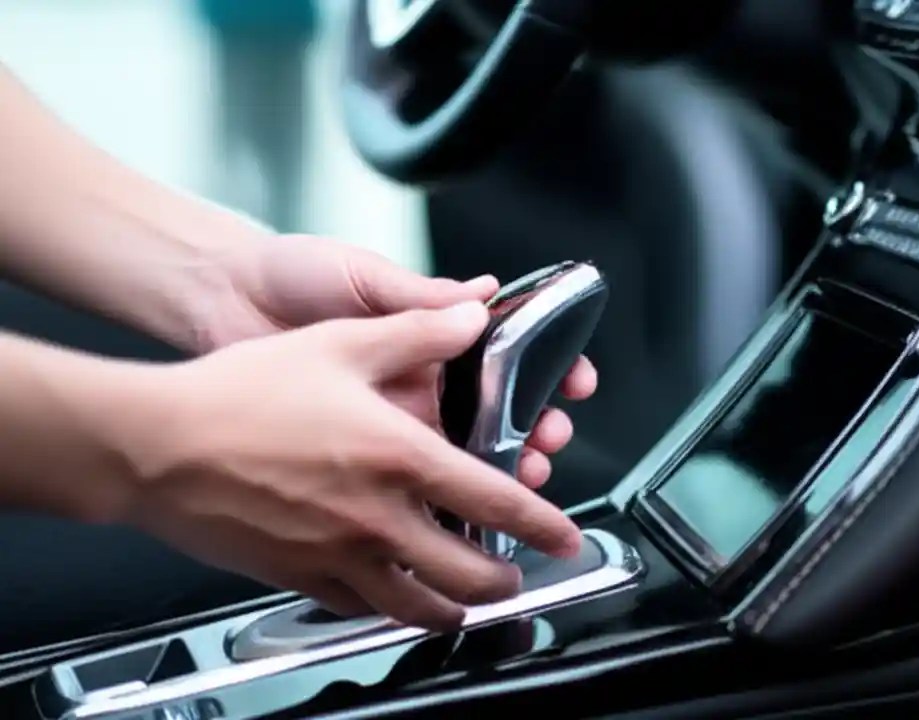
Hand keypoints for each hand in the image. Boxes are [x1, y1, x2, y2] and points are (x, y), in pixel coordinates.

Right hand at [118, 304, 580, 628]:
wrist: (157, 444)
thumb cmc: (239, 393)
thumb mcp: (341, 343)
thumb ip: (418, 331)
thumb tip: (471, 315)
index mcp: (400, 457)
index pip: (497, 500)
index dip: (542, 524)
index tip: (564, 537)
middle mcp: (378, 517)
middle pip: (468, 573)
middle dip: (505, 582)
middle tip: (516, 578)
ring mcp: (339, 555)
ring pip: (419, 607)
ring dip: (456, 609)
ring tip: (468, 604)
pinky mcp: (300, 578)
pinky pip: (360, 610)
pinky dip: (389, 610)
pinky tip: (392, 599)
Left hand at [202, 234, 595, 487]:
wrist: (213, 303)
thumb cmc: (288, 276)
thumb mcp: (361, 276)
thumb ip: (420, 295)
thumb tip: (481, 295)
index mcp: (427, 339)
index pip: (505, 356)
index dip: (547, 368)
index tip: (574, 378)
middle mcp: (416, 386)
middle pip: (496, 416)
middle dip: (535, 428)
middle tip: (550, 437)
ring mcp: (389, 427)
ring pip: (460, 459)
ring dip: (499, 470)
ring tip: (521, 475)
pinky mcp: (353, 461)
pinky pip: (404, 488)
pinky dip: (436, 501)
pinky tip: (458, 508)